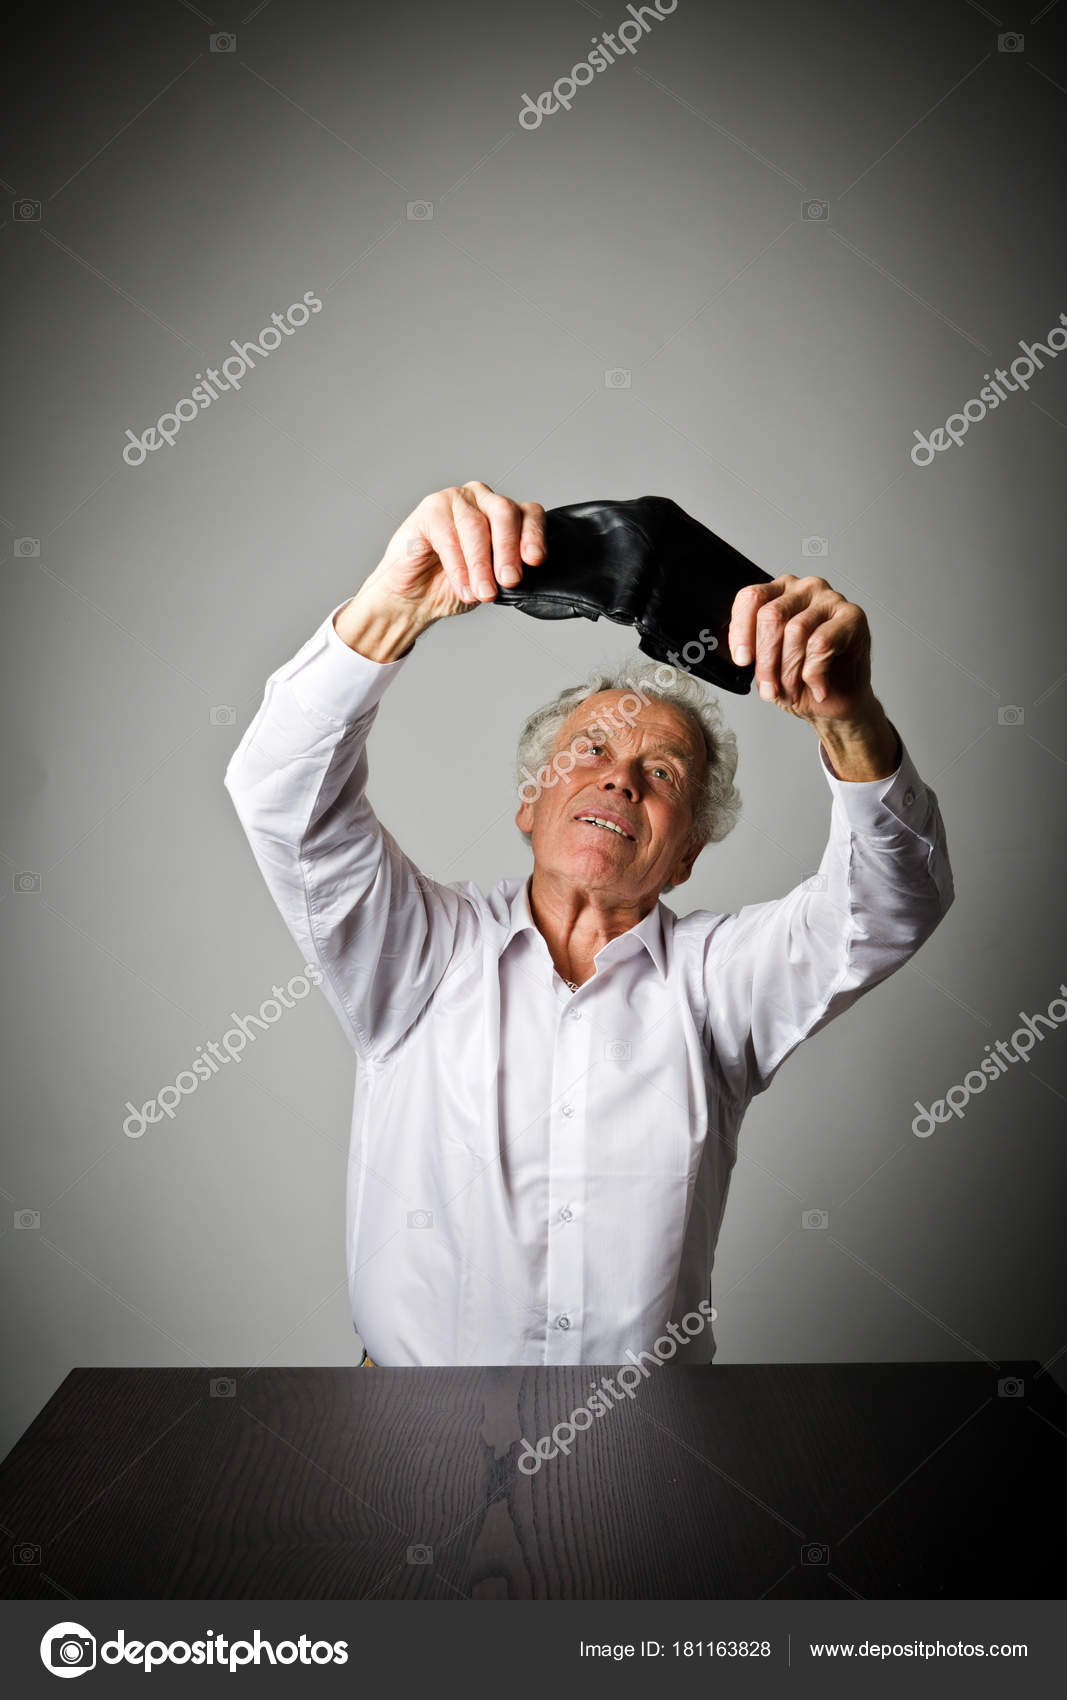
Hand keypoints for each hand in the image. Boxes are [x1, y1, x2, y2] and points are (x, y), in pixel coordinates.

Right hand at [364, 481, 546, 624]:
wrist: (415, 600)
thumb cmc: (453, 586)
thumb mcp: (492, 582)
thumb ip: (509, 571)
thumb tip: (525, 573)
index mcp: (504, 515)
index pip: (529, 514)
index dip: (534, 535)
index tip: (535, 561)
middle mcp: (482, 500)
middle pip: (504, 513)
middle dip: (508, 550)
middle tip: (509, 580)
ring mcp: (455, 500)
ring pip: (475, 525)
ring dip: (481, 564)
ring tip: (483, 593)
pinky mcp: (429, 510)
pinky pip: (448, 534)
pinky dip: (458, 565)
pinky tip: (463, 586)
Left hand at [728, 574, 874, 723]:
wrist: (839, 700)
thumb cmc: (804, 678)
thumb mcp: (768, 665)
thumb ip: (754, 651)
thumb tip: (740, 654)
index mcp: (778, 593)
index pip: (751, 598)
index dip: (742, 632)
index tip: (743, 660)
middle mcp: (804, 589)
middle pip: (771, 615)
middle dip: (766, 660)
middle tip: (768, 688)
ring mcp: (829, 599)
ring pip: (796, 630)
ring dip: (790, 670)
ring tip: (793, 689)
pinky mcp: (852, 616)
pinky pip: (822, 642)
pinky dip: (814, 673)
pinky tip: (818, 687)